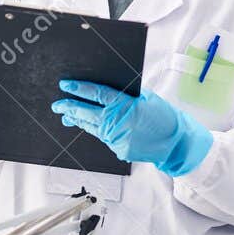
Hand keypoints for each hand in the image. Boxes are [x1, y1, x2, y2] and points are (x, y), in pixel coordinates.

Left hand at [51, 80, 211, 176]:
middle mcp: (117, 122)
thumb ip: (127, 95)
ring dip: (78, 120)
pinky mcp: (118, 149)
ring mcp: (116, 138)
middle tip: (58, 105)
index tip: (67, 85)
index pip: (96, 94)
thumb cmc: (164, 117)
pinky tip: (93, 127)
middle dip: (69, 107)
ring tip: (67, 116)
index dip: (79, 89)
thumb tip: (107, 91)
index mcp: (125, 105)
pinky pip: (104, 138)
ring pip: (91, 127)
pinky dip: (99, 131)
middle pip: (86, 113)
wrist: (175, 143)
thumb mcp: (147, 98)